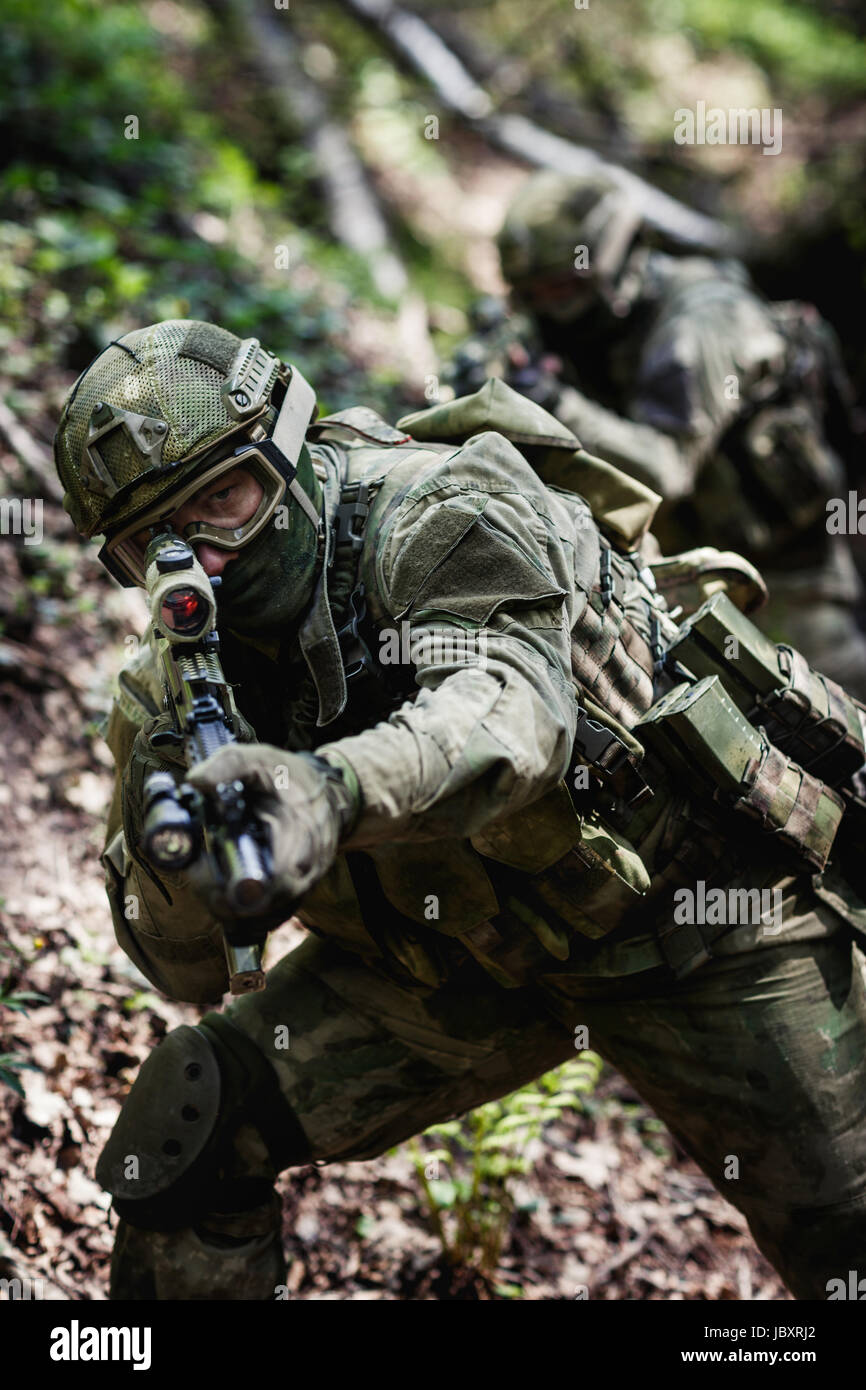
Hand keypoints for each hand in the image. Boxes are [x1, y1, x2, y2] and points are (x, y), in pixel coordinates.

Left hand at [185, 745, 359, 910]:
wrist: (328, 796)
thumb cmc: (293, 780)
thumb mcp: (262, 760)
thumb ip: (230, 764)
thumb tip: (195, 780)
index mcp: (300, 841)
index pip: (272, 885)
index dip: (232, 886)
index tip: (204, 865)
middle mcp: (302, 875)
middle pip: (255, 911)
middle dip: (216, 895)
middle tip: (197, 868)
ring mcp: (297, 891)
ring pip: (255, 922)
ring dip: (222, 905)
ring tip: (206, 875)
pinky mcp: (288, 899)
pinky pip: (260, 920)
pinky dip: (235, 910)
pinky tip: (220, 884)